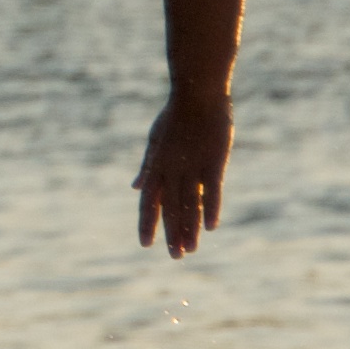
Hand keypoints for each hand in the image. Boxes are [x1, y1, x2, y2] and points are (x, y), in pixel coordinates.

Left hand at [133, 91, 232, 256]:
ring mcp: (192, 166)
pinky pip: (211, 190)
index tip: (145, 244)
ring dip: (190, 229)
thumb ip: (147, 166)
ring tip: (191, 250)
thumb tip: (135, 187)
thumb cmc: (176, 114)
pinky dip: (211, 208)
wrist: (197, 91)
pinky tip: (212, 227)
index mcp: (156, 165)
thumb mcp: (155, 139)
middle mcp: (171, 169)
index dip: (146, 222)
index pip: (148, 200)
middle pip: (169, 208)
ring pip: (189, 204)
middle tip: (174, 257)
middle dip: (171, 234)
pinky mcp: (213, 160)